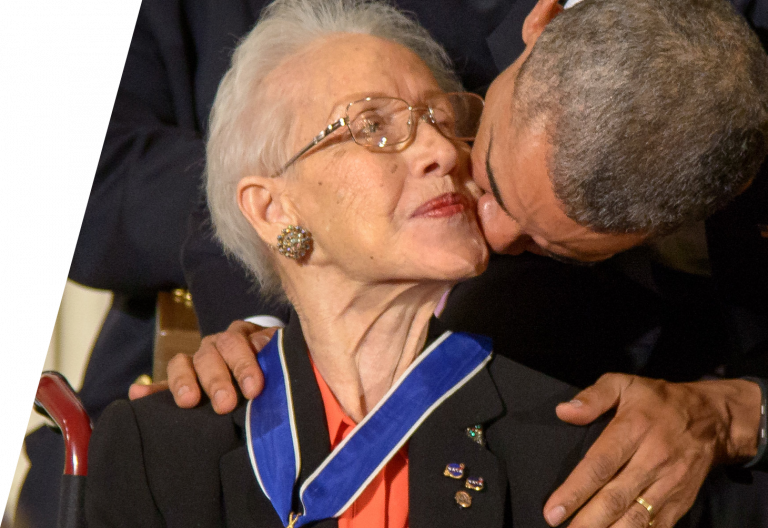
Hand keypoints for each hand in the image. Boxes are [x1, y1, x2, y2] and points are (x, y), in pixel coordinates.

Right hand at [129, 320, 275, 412]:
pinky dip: (150, 390)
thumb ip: (275, 349)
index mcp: (240, 336)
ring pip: (184, 364)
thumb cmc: (277, 368)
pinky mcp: (182, 383)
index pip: (237, 342)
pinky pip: (163, 384)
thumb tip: (265, 343)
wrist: (270, 376)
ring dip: (184, 382)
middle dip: (218, 380)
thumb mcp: (280, 356)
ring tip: (189, 401)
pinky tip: (137, 394)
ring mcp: (197, 362)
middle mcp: (216, 345)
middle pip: (211, 354)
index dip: (245, 364)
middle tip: (226, 403)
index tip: (254, 389)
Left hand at [542, 374, 761, 527]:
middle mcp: (652, 460)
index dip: (575, 491)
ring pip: (636, 518)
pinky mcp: (681, 502)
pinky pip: (657, 526)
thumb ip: (593, 397)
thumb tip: (564, 412)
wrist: (712, 419)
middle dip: (588, 520)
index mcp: (634, 429)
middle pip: (616, 498)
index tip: (553, 511)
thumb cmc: (657, 400)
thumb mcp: (624, 384)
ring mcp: (669, 484)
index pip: (600, 465)